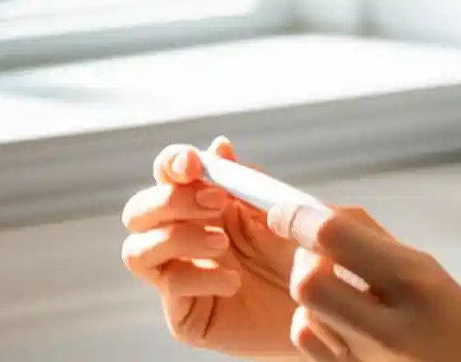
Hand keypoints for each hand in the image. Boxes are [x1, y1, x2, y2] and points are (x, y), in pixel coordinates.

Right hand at [121, 137, 298, 357]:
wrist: (323, 307)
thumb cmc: (303, 257)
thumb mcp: (280, 212)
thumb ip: (248, 183)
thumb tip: (220, 146)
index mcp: (202, 205)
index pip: (167, 175)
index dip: (171, 163)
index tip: (193, 162)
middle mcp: (182, 238)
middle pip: (138, 210)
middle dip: (170, 200)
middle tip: (215, 202)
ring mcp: (179, 276)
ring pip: (137, 250)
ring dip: (177, 237)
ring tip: (222, 242)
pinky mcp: (184, 315)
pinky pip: (170, 289)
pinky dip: (199, 278)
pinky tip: (233, 281)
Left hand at [269, 204, 460, 361]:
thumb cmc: (457, 328)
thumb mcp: (430, 271)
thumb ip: (377, 241)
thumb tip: (324, 212)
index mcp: (412, 283)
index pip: (336, 238)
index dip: (301, 219)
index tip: (287, 212)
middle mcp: (385, 326)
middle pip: (308, 282)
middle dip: (305, 260)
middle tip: (320, 254)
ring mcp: (363, 361)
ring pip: (302, 313)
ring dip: (310, 292)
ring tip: (341, 291)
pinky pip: (306, 342)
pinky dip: (311, 322)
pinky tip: (336, 319)